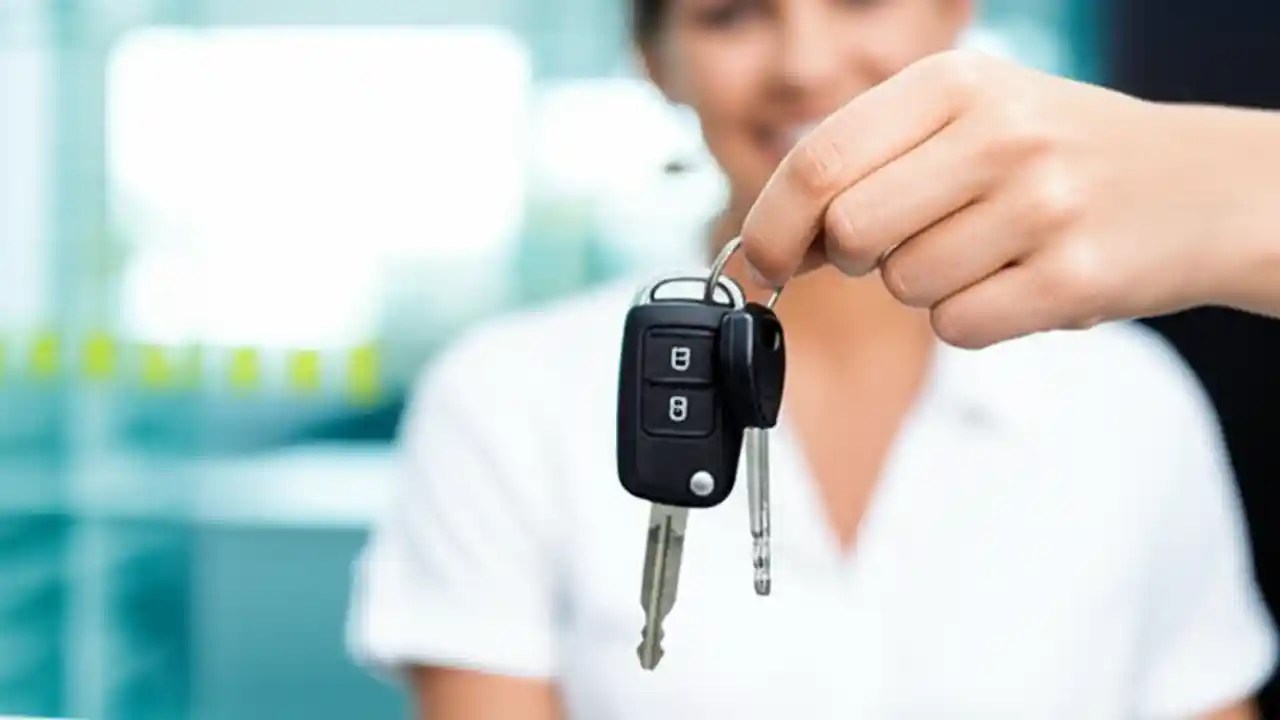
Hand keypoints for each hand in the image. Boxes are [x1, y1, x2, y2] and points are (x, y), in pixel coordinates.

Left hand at [740, 49, 1279, 347]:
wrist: (1202, 186)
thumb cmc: (1060, 155)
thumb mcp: (968, 120)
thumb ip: (870, 166)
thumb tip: (776, 245)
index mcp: (956, 81)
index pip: (818, 159)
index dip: (772, 224)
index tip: (762, 262)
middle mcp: (999, 132)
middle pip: (852, 234)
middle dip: (859, 258)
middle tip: (914, 238)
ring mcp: (1043, 204)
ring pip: (905, 287)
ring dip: (928, 286)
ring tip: (992, 250)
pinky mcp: (1074, 278)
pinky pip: (958, 327)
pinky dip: (973, 319)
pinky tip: (1020, 281)